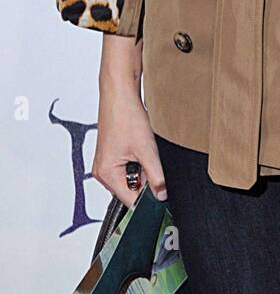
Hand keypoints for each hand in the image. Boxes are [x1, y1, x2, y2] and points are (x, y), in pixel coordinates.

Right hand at [95, 39, 166, 207]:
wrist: (120, 93)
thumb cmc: (126, 116)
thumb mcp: (147, 149)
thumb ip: (156, 176)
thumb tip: (162, 194)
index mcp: (107, 174)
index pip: (130, 200)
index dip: (149, 197)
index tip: (163, 193)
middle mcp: (103, 171)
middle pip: (132, 189)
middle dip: (146, 178)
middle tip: (151, 159)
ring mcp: (107, 163)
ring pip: (132, 177)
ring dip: (144, 167)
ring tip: (144, 147)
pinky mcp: (113, 154)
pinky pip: (130, 166)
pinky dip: (139, 159)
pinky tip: (141, 144)